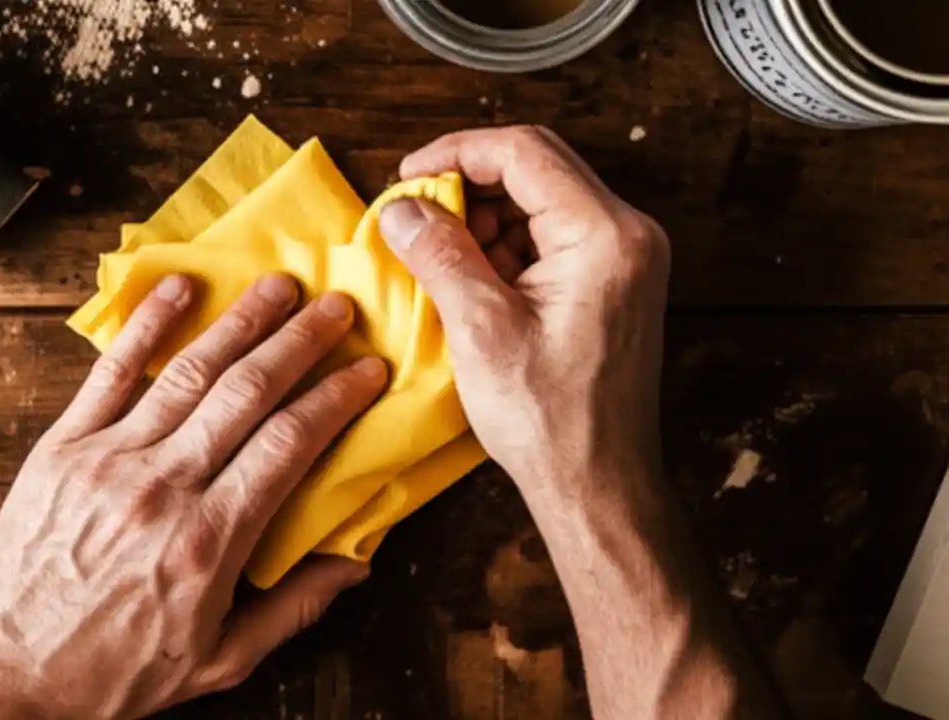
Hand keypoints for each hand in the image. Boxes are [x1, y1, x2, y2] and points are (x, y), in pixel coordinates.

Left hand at [0, 275, 380, 718]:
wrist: (16, 669)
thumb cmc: (122, 670)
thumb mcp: (222, 660)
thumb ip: (292, 608)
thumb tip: (355, 562)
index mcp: (209, 540)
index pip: (289, 444)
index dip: (335, 399)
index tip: (368, 371)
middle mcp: (163, 488)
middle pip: (247, 393)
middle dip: (300, 343)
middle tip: (337, 308)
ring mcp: (109, 460)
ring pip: (188, 373)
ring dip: (240, 322)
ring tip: (279, 287)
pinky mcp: (64, 447)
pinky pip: (110, 373)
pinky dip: (146, 325)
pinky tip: (180, 288)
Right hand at [378, 126, 669, 492]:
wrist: (598, 482)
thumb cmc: (548, 419)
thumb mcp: (479, 329)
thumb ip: (439, 254)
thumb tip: (402, 208)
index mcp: (604, 235)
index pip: (523, 153)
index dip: (456, 152)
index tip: (408, 176)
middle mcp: (628, 234)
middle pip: (537, 166)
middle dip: (469, 182)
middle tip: (417, 213)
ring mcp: (625, 258)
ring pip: (543, 199)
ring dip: (486, 215)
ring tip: (442, 256)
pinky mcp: (613, 282)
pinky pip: (553, 236)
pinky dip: (507, 244)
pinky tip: (473, 279)